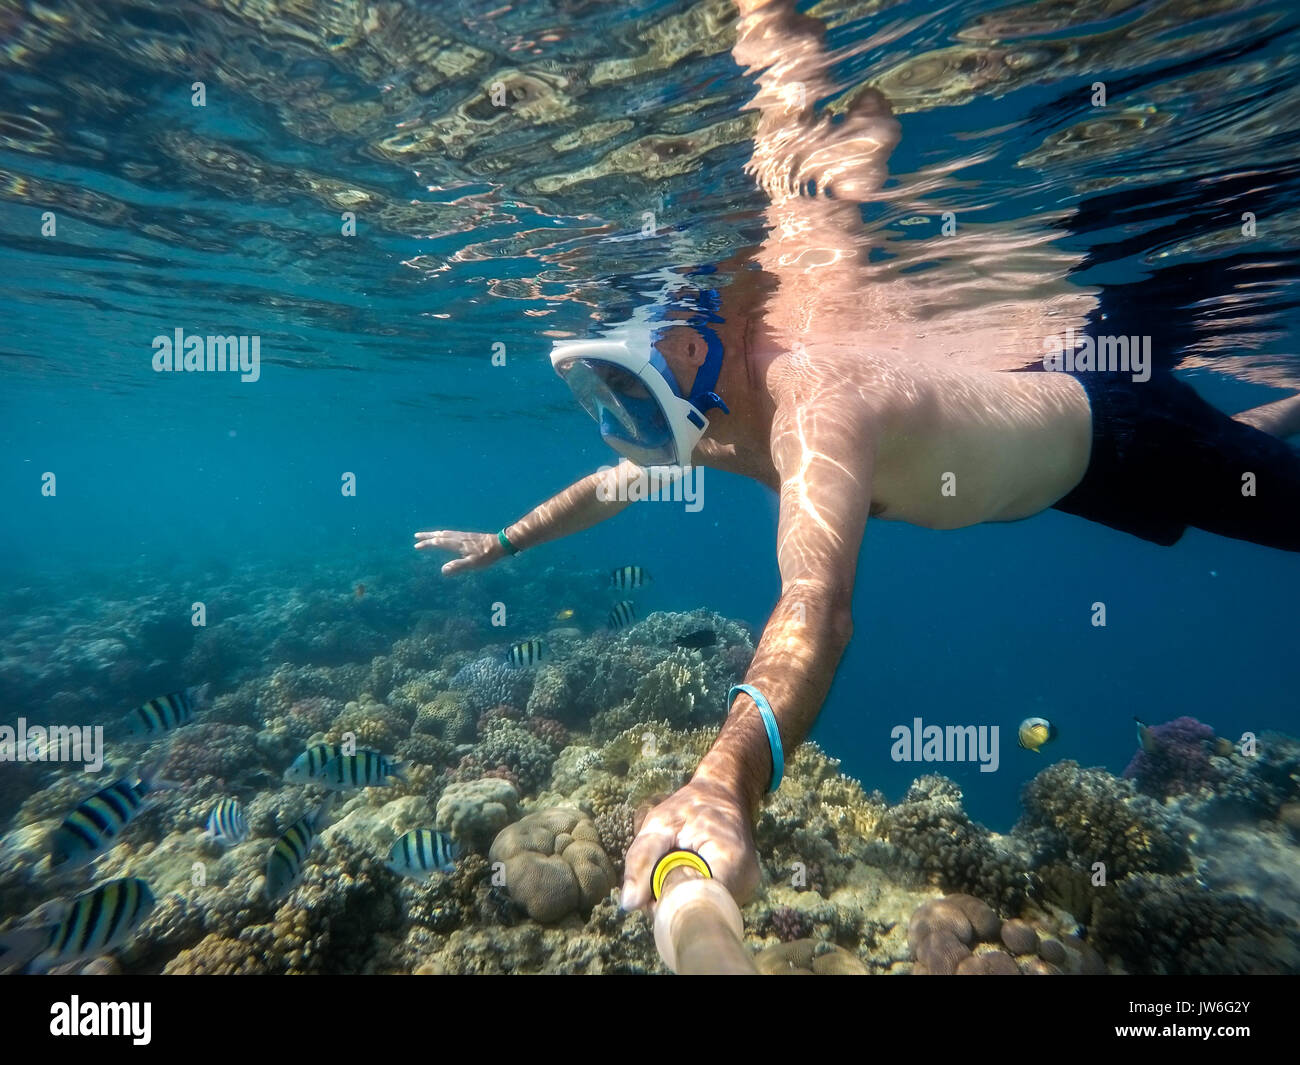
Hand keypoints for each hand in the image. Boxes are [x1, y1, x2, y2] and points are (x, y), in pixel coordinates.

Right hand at [413, 529, 504, 574]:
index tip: (417, 546)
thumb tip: (443, 570)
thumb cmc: (487, 555)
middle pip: (440, 535)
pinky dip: (444, 533)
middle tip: (416, 536)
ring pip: (445, 532)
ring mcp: (464, 535)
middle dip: (427, 536)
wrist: (501, 544)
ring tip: (428, 535)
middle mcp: (458, 537)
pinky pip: (451, 533)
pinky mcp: (469, 535)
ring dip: (435, 533)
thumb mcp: (473, 564)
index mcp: (457, 544)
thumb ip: (458, 566)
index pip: (438, 543)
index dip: (427, 544)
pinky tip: (446, 535)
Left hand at [621, 778, 759, 911]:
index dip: (668, 903)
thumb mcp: (659, 822)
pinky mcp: (741, 890)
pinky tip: (689, 873)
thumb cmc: (690, 805)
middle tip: (659, 879)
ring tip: (676, 870)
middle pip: (701, 910)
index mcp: (729, 859)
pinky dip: (694, 893)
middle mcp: (744, 880)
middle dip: (673, 902)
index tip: (651, 891)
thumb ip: (641, 859)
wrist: (723, 794)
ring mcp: (746, 888)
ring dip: (683, 898)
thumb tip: (629, 903)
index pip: (696, 902)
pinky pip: (711, 903)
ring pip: (705, 909)